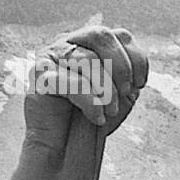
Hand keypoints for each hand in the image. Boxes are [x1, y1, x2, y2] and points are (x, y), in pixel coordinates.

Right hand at [22, 26, 148, 161]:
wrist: (65, 144)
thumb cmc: (92, 116)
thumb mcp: (120, 94)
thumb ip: (129, 75)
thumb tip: (136, 68)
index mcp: (90, 44)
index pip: (120, 36)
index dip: (136, 59)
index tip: (140, 84)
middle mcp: (69, 43)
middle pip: (100, 35)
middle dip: (121, 67)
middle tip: (125, 93)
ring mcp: (51, 55)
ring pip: (86, 59)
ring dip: (106, 89)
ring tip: (109, 111)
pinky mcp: (39, 75)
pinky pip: (71, 81)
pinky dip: (90, 102)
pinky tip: (96, 116)